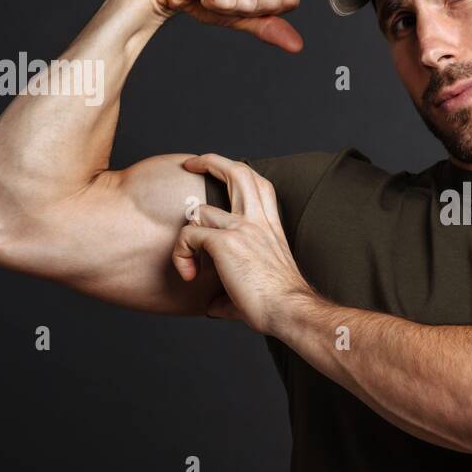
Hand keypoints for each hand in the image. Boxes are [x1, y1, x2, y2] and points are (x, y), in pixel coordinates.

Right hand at [145, 0, 302, 50]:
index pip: (288, 2)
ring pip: (250, 4)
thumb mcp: (243, 15)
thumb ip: (270, 26)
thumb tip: (297, 46)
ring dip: (225, 5)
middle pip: (271, 4)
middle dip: (242, 8)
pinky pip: (229, 1)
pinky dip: (212, 2)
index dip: (260, 10)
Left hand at [172, 154, 313, 333]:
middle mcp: (258, 221)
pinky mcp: (225, 243)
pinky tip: (189, 275)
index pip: (258, 184)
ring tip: (188, 260)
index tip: (217, 178)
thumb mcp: (260, 286)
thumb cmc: (280, 305)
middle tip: (191, 165)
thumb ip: (233, 288)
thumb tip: (213, 306)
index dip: (236, 172)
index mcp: (271, 227)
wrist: (290, 311)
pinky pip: (189, 235)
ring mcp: (242, 229)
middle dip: (210, 161)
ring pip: (200, 210)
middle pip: (238, 171)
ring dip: (186, 235)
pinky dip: (181, 254)